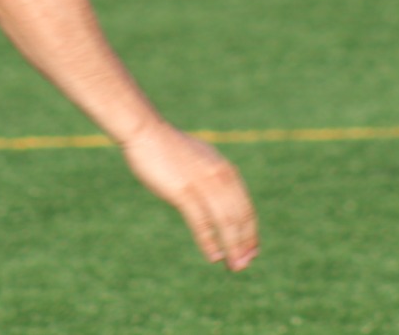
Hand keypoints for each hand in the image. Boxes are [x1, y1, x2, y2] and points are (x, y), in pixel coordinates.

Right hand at [120, 123, 258, 270]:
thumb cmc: (169, 147)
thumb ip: (210, 175)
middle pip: (239, 216)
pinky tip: (213, 256)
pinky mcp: (183, 191)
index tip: (252, 250)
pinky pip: (201, 221)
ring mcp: (202, 183)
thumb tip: (217, 190)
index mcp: (224, 169)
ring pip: (225, 221)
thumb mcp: (198, 159)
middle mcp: (219, 176)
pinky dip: (209, 240)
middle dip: (245, 243)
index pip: (245, 206)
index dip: (250, 231)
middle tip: (245, 265)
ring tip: (234, 265)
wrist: (146, 131)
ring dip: (232, 246)